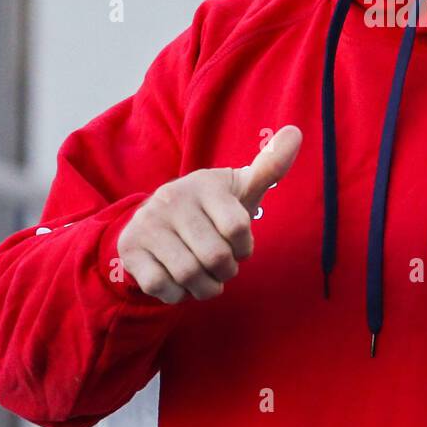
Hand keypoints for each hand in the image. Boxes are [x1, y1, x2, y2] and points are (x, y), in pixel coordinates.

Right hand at [116, 125, 301, 302]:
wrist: (157, 221)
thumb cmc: (213, 209)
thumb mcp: (241, 189)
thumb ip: (270, 166)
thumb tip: (296, 132)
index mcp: (205, 184)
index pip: (238, 228)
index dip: (244, 248)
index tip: (239, 245)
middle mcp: (172, 198)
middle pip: (215, 256)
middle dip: (226, 271)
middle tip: (222, 267)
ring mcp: (148, 224)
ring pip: (189, 274)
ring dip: (205, 287)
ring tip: (206, 278)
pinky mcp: (130, 249)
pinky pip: (161, 286)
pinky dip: (178, 294)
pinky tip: (180, 282)